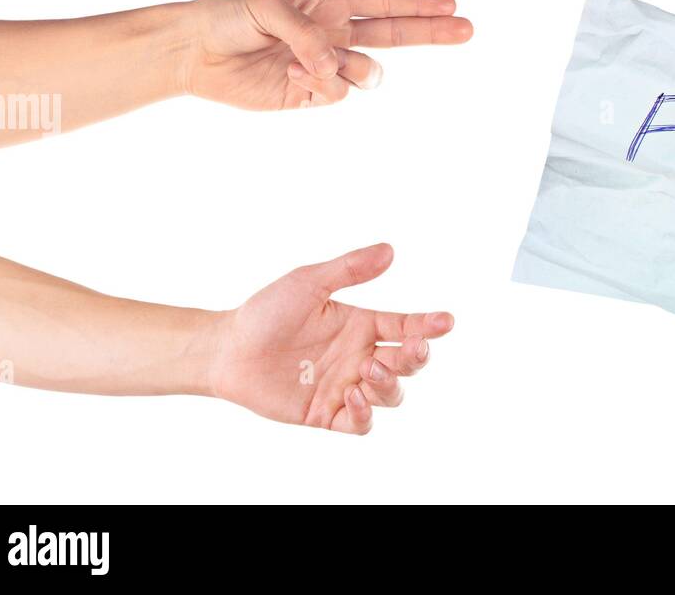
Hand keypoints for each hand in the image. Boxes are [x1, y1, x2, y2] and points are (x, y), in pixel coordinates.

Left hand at [183, 0, 472, 109]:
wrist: (194, 51)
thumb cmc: (228, 14)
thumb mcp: (265, 7)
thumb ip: (305, 33)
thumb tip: (332, 65)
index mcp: (328, 0)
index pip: (384, 1)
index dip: (419, 2)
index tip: (451, 3)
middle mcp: (334, 31)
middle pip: (396, 34)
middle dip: (432, 31)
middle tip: (467, 29)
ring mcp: (324, 64)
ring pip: (366, 73)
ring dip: (353, 70)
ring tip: (313, 66)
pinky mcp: (308, 94)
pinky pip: (335, 95)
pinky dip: (320, 87)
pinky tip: (292, 76)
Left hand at [209, 243, 452, 432]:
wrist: (228, 349)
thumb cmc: (267, 311)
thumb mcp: (309, 282)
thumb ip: (350, 268)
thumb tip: (390, 250)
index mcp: (361, 324)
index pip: (405, 326)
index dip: (428, 325)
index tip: (446, 322)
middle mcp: (359, 355)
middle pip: (406, 363)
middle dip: (416, 357)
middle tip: (410, 349)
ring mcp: (344, 385)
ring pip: (390, 394)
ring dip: (389, 384)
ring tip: (368, 369)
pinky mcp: (325, 413)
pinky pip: (360, 424)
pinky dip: (365, 414)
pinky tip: (353, 397)